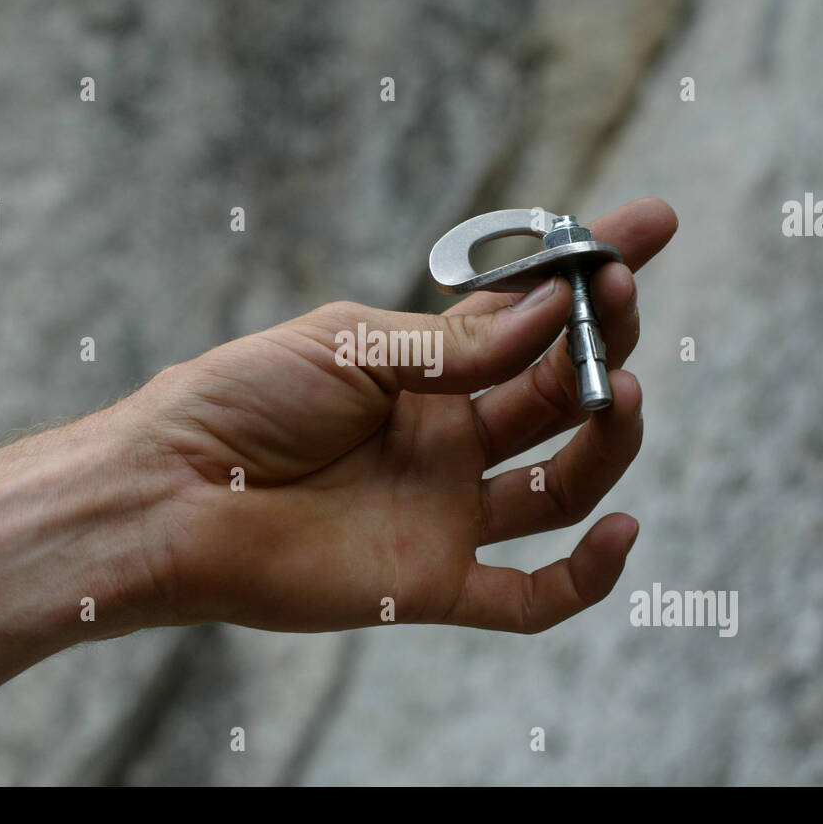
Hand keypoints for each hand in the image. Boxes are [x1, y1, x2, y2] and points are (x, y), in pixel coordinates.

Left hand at [119, 199, 677, 632]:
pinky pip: (527, 598)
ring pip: (561, 487)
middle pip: (555, 397)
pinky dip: (585, 577)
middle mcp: (446, 442)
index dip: (589, 275)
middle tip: (621, 296)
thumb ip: (458, 345)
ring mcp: (443, 513)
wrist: (170, 490)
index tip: (651, 225)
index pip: (529, 320)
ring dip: (606, 441)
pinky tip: (620, 532)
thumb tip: (555, 310)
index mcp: (425, 375)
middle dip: (601, 344)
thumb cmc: (242, 400)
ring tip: (620, 391)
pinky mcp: (429, 584)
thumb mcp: (353, 344)